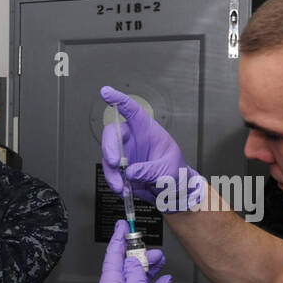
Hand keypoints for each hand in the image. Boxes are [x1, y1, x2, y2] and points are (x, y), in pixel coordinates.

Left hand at [97, 220, 172, 282]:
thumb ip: (135, 271)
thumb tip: (133, 260)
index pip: (113, 256)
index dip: (118, 239)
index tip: (122, 226)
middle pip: (126, 266)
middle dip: (139, 254)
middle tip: (149, 247)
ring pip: (137, 277)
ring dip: (149, 267)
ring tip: (160, 259)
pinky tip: (164, 279)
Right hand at [100, 86, 203, 212]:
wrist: (174, 190)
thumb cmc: (176, 172)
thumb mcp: (169, 169)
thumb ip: (150, 170)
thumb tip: (131, 172)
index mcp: (147, 130)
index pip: (132, 111)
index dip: (119, 100)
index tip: (106, 92)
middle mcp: (133, 140)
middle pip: (113, 135)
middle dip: (109, 148)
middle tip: (114, 163)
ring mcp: (125, 155)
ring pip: (108, 158)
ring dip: (112, 173)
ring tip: (122, 186)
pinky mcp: (121, 169)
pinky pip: (111, 173)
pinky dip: (115, 183)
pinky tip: (124, 189)